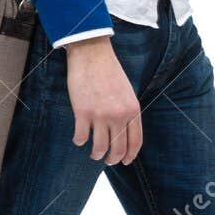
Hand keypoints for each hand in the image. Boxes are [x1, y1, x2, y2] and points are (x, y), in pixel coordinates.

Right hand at [64, 36, 142, 164]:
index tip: (125, 161)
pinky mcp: (82, 112)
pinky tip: (78, 139)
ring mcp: (101, 115)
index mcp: (132, 110)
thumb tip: (123, 131)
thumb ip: (127, 111)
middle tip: (107, 160)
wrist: (92, 53)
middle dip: (112, 159)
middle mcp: (119, 115)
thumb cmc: (109, 71)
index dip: (130, 155)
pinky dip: (79, 141)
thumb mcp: (127, 92)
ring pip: (99, 147)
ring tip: (94, 153)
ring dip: (96, 154)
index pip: (135, 141)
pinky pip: (81, 137)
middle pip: (118, 148)